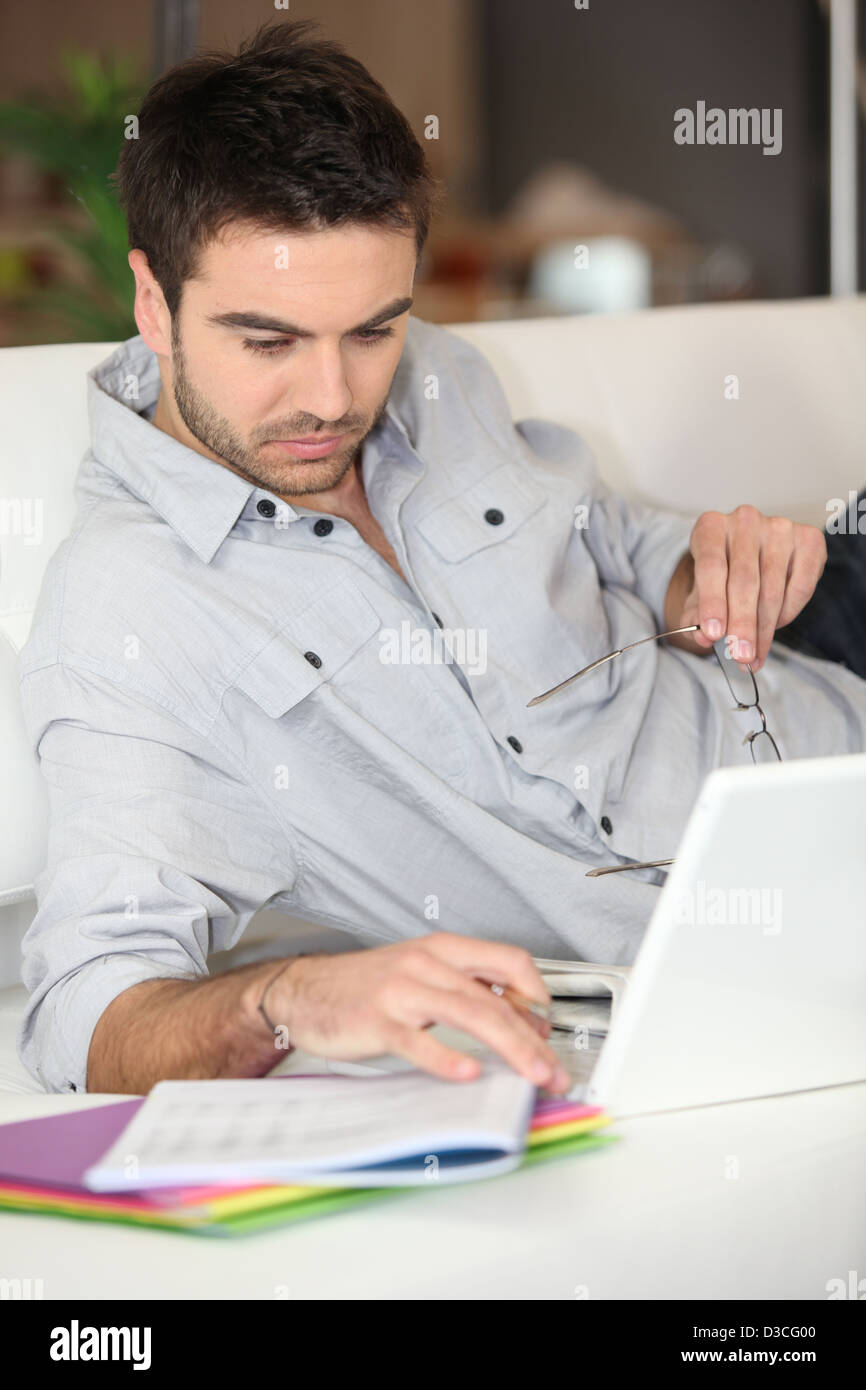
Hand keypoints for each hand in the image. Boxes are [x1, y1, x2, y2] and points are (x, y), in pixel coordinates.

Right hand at [271, 932, 570, 1090]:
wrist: (303, 990)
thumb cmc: (366, 986)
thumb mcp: (423, 976)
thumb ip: (471, 992)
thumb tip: (524, 1022)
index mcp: (442, 949)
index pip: (509, 961)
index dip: (538, 993)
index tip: (551, 1026)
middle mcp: (426, 964)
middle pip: (494, 998)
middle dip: (532, 1037)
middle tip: (553, 1068)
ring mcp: (401, 991)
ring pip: (468, 1014)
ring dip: (508, 1047)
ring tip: (531, 1073)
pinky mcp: (376, 1021)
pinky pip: (417, 1040)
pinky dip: (445, 1057)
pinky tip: (466, 1073)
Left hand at [672, 506, 826, 670]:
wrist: (747, 553)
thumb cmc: (720, 575)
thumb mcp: (700, 593)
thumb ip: (696, 616)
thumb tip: (703, 637)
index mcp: (710, 527)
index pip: (711, 567)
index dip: (712, 603)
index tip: (713, 634)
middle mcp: (745, 520)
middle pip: (744, 581)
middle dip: (742, 625)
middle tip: (740, 656)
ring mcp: (779, 527)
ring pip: (772, 588)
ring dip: (764, 629)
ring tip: (755, 655)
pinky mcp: (808, 539)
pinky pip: (800, 586)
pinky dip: (788, 613)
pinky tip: (775, 627)